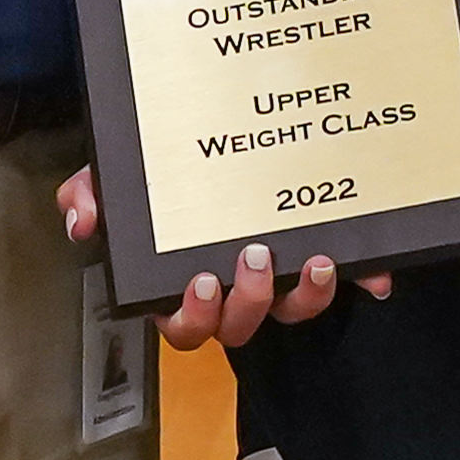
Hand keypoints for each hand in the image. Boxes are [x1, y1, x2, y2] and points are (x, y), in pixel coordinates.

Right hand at [55, 165, 389, 353]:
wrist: (221, 132)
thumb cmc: (165, 174)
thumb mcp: (122, 178)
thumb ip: (91, 193)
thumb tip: (81, 220)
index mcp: (184, 284)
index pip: (183, 323)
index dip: (193, 314)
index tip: (201, 281)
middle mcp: (233, 290)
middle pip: (239, 327)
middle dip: (248, 303)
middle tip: (254, 259)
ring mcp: (280, 278)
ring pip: (292, 310)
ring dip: (306, 297)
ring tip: (316, 262)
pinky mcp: (319, 258)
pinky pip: (347, 281)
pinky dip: (365, 279)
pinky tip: (377, 275)